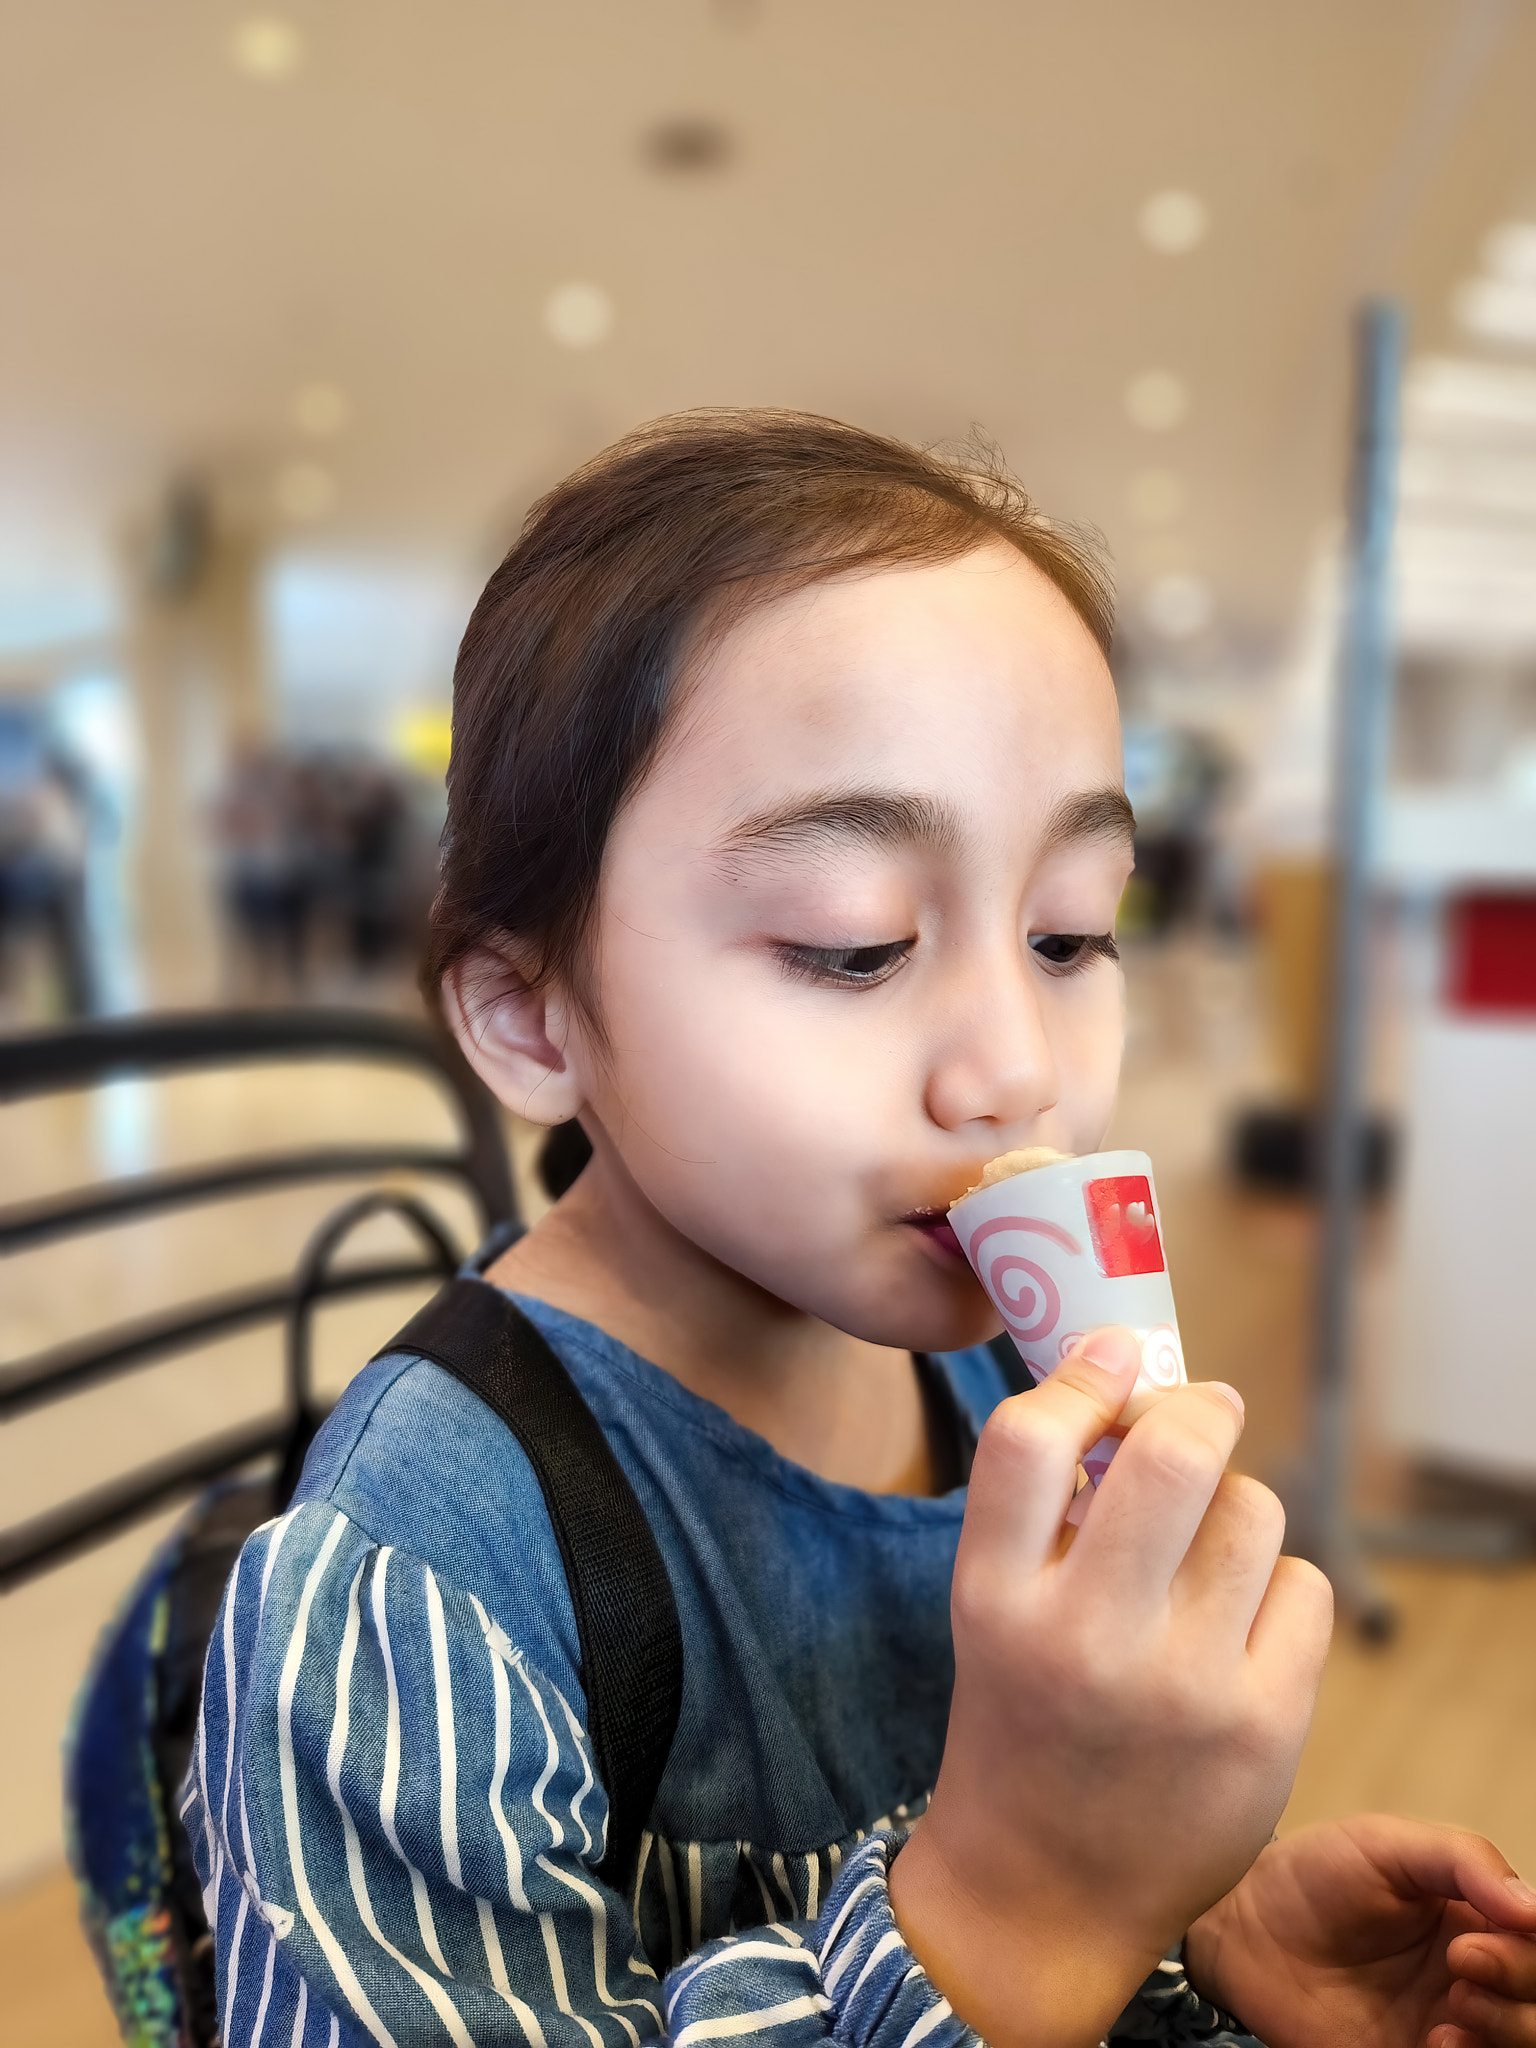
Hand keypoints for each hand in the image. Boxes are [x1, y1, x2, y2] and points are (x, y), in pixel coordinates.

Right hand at [889, 1327, 1332, 2047]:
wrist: (1047, 1886)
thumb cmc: (1023, 1714)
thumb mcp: (991, 1606)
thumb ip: (1044, 1504)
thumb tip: (1126, 1376)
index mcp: (996, 1599)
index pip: (1028, 1441)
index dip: (1082, 1375)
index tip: (1112, 1352)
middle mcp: (1086, 1638)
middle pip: (1171, 1453)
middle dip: (1196, 1406)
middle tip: (1199, 1409)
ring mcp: (1184, 1687)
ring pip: (1252, 1510)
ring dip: (1233, 1504)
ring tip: (1204, 1547)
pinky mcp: (1264, 1728)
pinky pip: (1304, 1586)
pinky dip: (1276, 1585)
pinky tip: (1237, 1621)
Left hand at [1186, 1814, 1535, 2046]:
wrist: (1243, 1928)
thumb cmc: (1313, 1875)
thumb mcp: (1386, 1844)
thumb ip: (1462, 1861)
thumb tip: (1531, 1906)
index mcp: (1475, 1918)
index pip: (1535, 1941)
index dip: (1526, 1952)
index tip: (1474, 1944)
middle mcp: (1472, 1977)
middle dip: (1521, 1990)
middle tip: (1462, 1969)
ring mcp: (1447, 2024)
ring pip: (1520, 2042)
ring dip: (1505, 2031)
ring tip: (1451, 2015)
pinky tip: (1435, 2042)